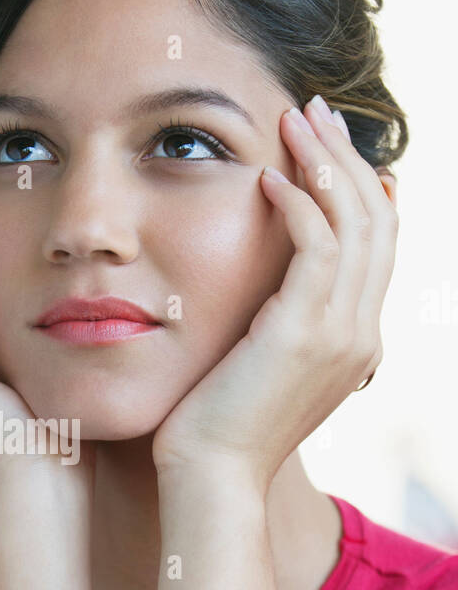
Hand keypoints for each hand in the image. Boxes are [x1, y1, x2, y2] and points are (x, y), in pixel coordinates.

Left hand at [151, 96, 397, 493]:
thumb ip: (277, 321)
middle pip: (378, 220)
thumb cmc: (215, 425)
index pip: (378, 243)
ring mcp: (340, 334)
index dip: (358, 185)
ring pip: (356, 223)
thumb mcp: (258, 365)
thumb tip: (269, 283)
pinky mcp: (304, 333)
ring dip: (326, 163)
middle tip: (314, 112)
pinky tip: (267, 176)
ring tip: (293, 122)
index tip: (325, 142)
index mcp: (356, 339)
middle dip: (348, 157)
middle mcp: (360, 333)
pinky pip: (317, 247)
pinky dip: (299, 203)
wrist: (209, 478)